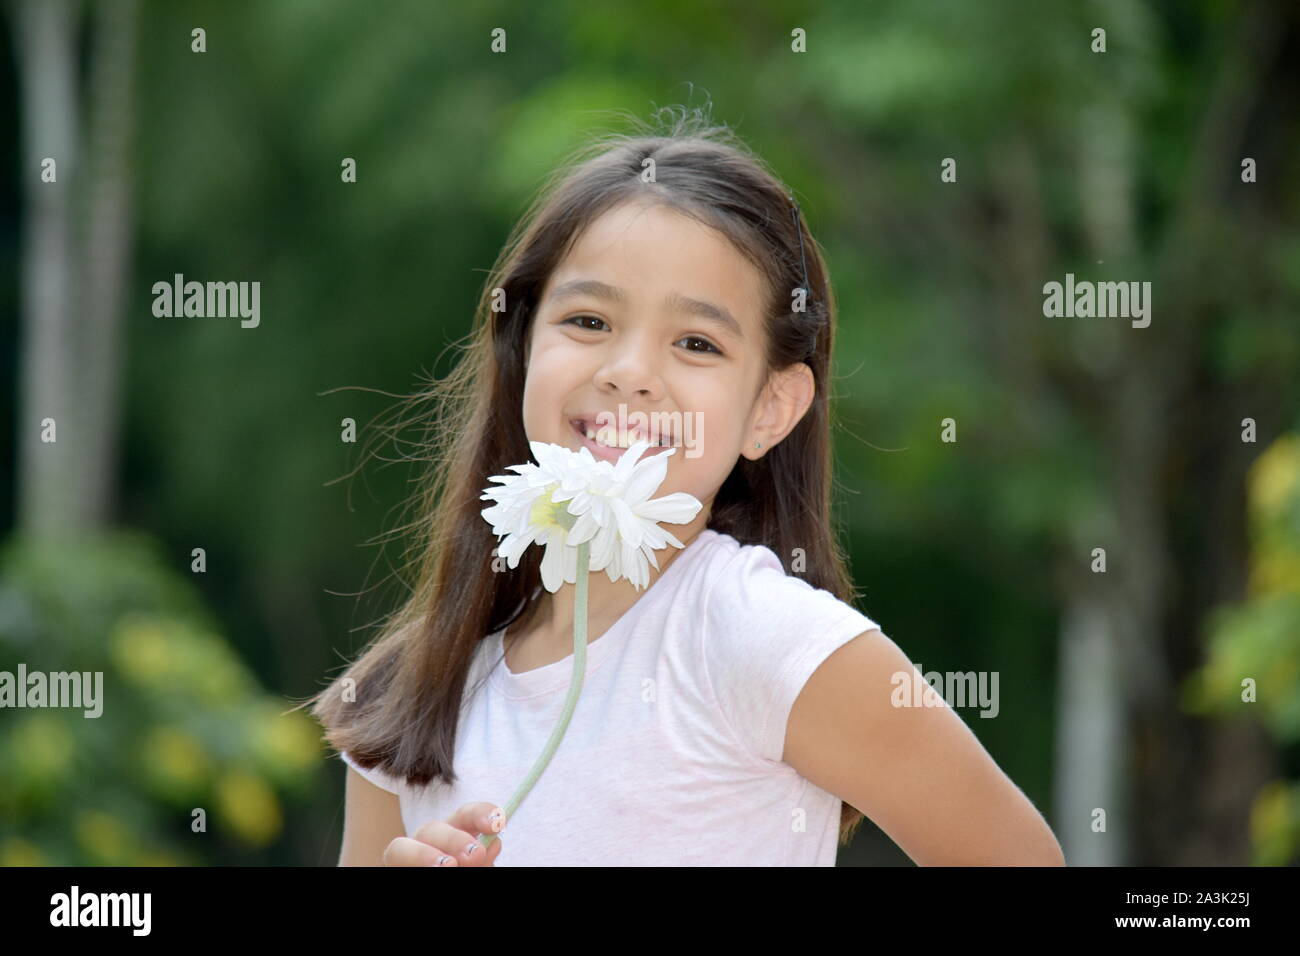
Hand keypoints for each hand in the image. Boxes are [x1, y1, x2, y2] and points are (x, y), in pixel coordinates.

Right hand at [382, 802, 505, 866]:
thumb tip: (493, 845)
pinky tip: (428, 878)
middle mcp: (426, 844)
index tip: (498, 824)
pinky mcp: (392, 871)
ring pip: (400, 847)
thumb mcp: (477, 872)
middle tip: (475, 856)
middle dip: (453, 839)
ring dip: (424, 855)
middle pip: (430, 828)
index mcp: (453, 837)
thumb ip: (483, 862)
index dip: (480, 813)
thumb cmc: (464, 876)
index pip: (464, 815)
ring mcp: (404, 861)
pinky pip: (396, 869)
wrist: (439, 932)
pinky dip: (413, 869)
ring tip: (448, 867)